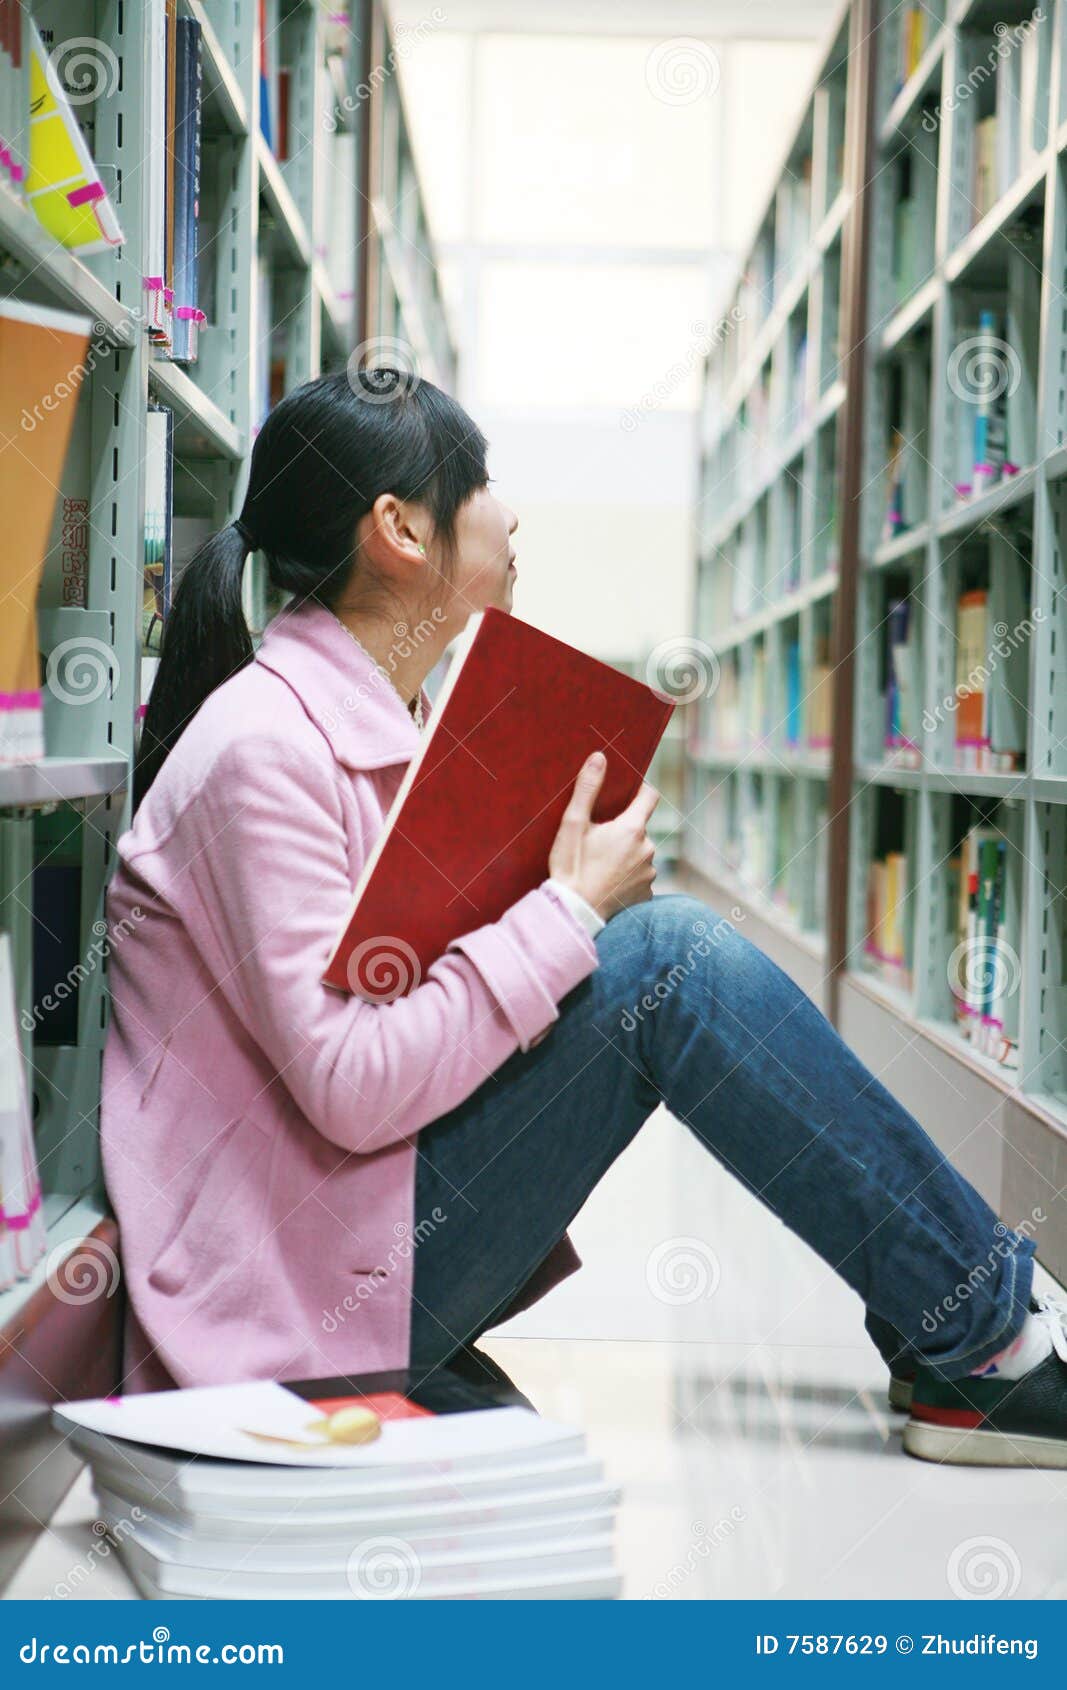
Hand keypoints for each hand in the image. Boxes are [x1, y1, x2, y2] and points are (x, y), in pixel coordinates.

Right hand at [548, 751, 659, 921]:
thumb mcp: (573, 824)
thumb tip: (599, 758)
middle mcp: (647, 849)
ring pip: (639, 854)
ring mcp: (649, 873)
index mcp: (632, 829)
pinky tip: (606, 882)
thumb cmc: (571, 867)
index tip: (628, 792)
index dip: (640, 790)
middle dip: (623, 829)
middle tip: (597, 840)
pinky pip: (638, 877)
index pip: (649, 796)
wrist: (573, 913)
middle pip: (639, 829)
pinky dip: (626, 877)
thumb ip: (587, 789)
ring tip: (599, 864)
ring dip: (625, 854)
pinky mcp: (645, 894)